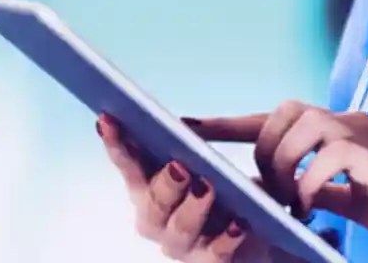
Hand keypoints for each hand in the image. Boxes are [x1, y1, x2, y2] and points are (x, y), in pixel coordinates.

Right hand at [96, 113, 274, 261]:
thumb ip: (192, 143)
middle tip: (180, 165)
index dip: (116, 144)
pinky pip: (215, 255)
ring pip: (180, 229)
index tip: (108, 119)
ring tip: (208, 187)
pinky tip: (238, 224)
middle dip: (165, 184)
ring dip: (193, 208)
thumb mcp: (208, 160)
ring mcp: (181, 245)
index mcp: (148, 189)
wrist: (259, 227)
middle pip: (154, 203)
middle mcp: (156, 220)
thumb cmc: (226, 188)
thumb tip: (183, 123)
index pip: (127, 165)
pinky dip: (226, 239)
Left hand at [191, 101, 367, 262]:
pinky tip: (315, 207)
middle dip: (261, 149)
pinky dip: (312, 181)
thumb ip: (313, 186)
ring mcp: (367, 136)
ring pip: (304, 125)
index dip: (228, 123)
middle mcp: (350, 122)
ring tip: (291, 200)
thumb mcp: (348, 198)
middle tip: (269, 190)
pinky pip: (331, 155)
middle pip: (284, 111)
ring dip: (284, 165)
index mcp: (339, 130)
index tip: (187, 128)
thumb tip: (271, 190)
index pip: (274, 117)